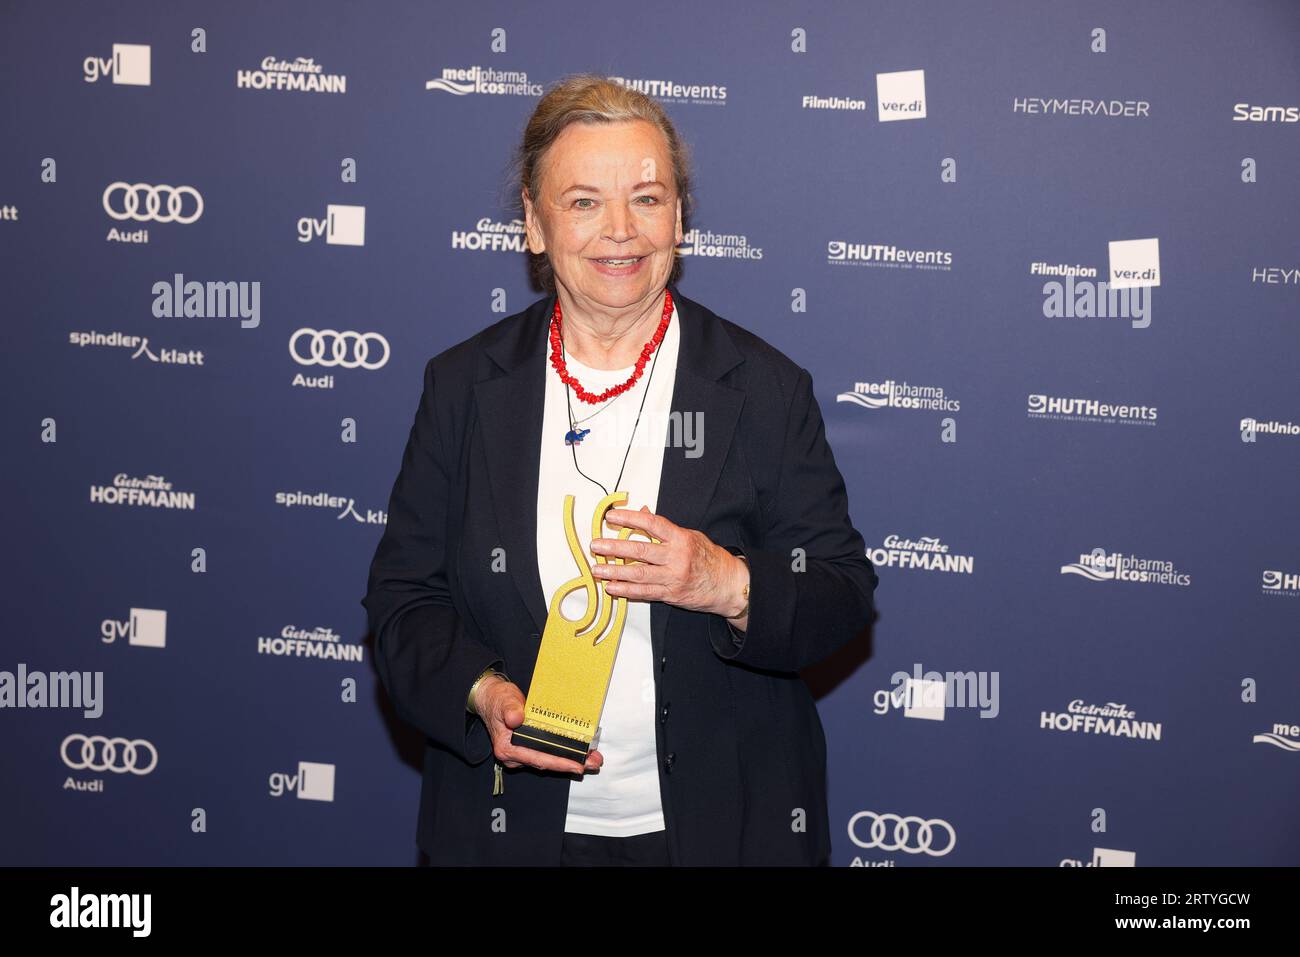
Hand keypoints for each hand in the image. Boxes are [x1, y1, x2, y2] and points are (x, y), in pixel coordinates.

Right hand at [474, 674, 603, 774]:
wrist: (492, 699)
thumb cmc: (498, 700)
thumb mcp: (504, 700)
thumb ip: (510, 709)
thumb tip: (516, 718)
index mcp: (507, 748)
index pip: (537, 758)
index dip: (558, 763)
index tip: (576, 765)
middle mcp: (515, 755)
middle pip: (547, 763)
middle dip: (571, 764)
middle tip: (594, 763)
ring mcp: (523, 753)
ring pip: (550, 760)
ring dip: (571, 760)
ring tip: (593, 759)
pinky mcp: (530, 748)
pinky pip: (549, 754)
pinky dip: (565, 754)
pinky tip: (580, 752)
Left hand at [589, 506, 749, 620]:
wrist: (728, 585)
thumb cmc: (709, 558)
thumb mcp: (690, 536)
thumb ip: (665, 529)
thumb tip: (641, 513)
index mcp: (681, 539)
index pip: (651, 524)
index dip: (630, 519)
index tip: (611, 516)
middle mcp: (676, 558)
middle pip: (640, 550)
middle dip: (615, 548)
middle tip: (596, 545)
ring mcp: (673, 577)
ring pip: (639, 574)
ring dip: (615, 571)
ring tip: (597, 569)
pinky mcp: (670, 594)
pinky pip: (644, 593)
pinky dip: (626, 590)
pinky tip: (611, 587)